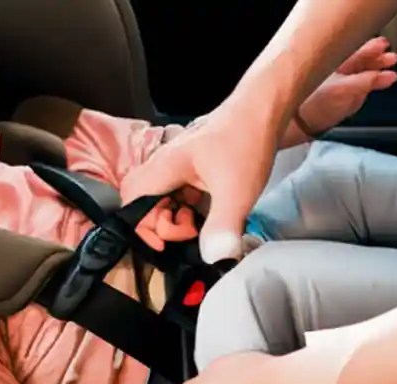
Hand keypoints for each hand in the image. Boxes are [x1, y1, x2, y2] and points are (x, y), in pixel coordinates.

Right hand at [122, 93, 279, 263]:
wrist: (264, 108)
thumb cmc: (246, 141)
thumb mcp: (237, 191)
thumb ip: (222, 227)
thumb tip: (216, 261)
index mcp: (165, 167)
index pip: (131, 203)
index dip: (143, 228)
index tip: (169, 241)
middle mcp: (164, 165)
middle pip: (142, 203)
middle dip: (160, 224)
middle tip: (190, 230)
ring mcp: (178, 165)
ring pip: (160, 199)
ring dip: (174, 218)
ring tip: (200, 223)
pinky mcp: (192, 168)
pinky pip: (178, 194)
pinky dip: (187, 209)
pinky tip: (209, 212)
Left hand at [293, 37, 396, 136]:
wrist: (303, 124)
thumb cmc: (315, 104)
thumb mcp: (344, 90)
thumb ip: (366, 81)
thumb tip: (386, 76)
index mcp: (336, 63)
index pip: (357, 51)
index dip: (371, 47)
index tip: (384, 45)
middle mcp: (340, 72)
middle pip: (362, 61)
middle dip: (378, 59)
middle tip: (392, 57)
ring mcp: (343, 85)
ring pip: (364, 74)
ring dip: (378, 71)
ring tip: (391, 71)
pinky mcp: (346, 98)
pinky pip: (362, 87)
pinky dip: (372, 83)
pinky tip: (382, 82)